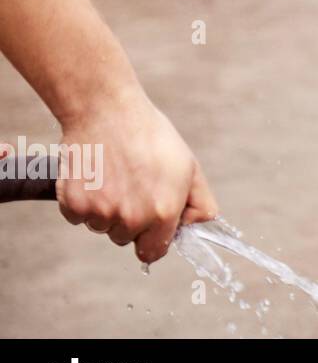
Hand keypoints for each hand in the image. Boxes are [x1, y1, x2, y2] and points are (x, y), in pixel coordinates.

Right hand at [56, 88, 217, 262]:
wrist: (108, 110)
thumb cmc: (151, 136)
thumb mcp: (189, 166)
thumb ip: (200, 202)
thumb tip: (197, 225)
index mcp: (163, 212)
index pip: (153, 252)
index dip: (152, 239)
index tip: (149, 225)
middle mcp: (131, 218)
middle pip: (125, 238)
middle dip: (129, 220)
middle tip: (132, 186)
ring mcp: (100, 213)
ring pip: (101, 227)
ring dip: (105, 209)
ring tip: (114, 175)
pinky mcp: (73, 205)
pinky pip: (77, 216)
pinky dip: (82, 201)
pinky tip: (94, 175)